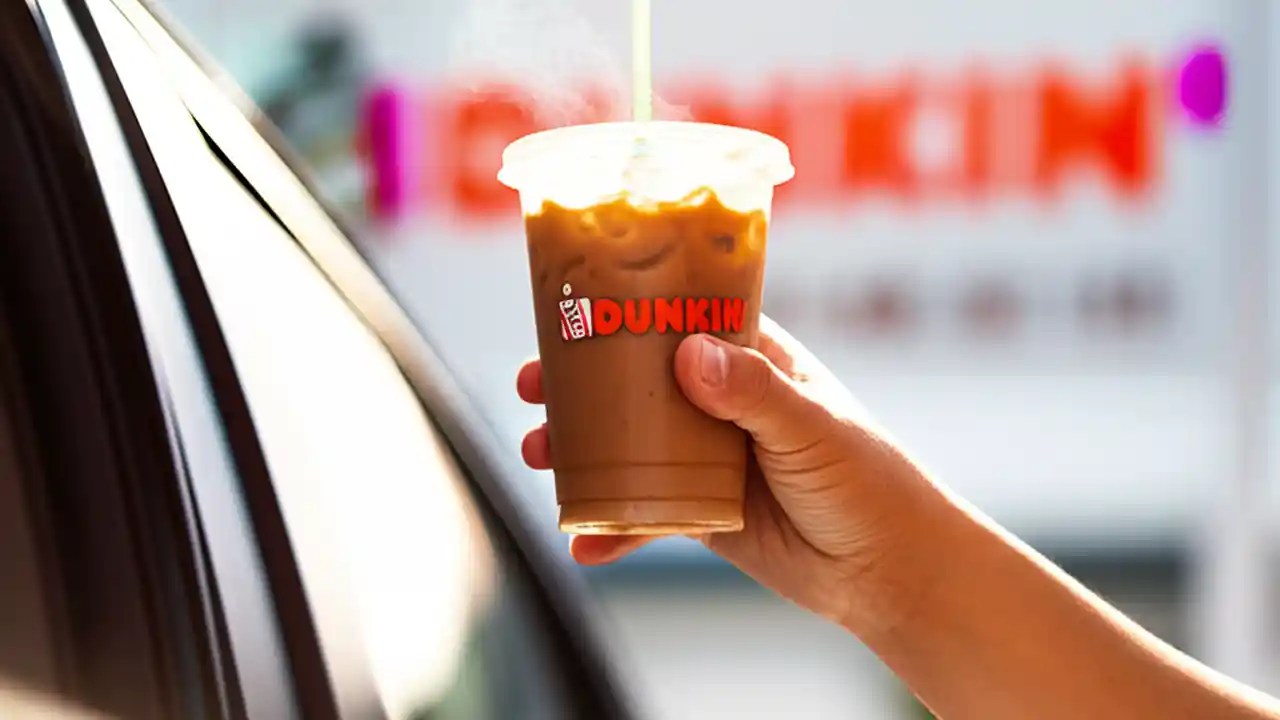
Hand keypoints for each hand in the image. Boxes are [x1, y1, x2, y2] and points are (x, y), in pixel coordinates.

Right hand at [517, 317, 937, 629]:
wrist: (889, 571)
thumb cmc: (868, 480)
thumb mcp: (810, 427)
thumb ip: (753, 393)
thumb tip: (687, 355)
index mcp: (752, 358)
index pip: (678, 318)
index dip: (621, 314)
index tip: (569, 314)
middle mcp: (722, 401)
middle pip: (635, 381)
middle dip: (580, 384)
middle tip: (533, 388)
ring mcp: (707, 458)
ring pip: (628, 445)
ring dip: (580, 451)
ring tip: (539, 457)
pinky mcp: (702, 513)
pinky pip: (643, 515)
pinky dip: (612, 527)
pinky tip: (583, 543)